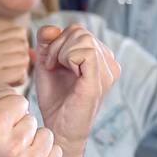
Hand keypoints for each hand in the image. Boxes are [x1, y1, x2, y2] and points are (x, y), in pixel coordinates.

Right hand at [0, 25, 30, 95]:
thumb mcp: (4, 56)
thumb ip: (21, 45)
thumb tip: (39, 47)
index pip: (20, 32)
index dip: (22, 47)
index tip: (9, 59)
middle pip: (23, 45)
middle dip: (23, 59)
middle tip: (9, 71)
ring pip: (24, 58)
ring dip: (22, 70)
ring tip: (8, 78)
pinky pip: (21, 73)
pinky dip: (20, 80)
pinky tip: (8, 85)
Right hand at [0, 90, 63, 156]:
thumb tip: (18, 93)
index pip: (20, 101)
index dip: (9, 111)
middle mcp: (12, 146)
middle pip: (32, 119)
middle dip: (19, 128)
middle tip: (3, 144)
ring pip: (47, 135)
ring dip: (33, 142)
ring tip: (16, 154)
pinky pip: (56, 153)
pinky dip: (45, 156)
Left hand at [32, 24, 119, 156]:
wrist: (58, 128)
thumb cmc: (55, 99)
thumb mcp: (46, 63)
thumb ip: (47, 41)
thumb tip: (52, 28)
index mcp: (101, 58)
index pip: (78, 30)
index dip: (57, 40)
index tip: (49, 61)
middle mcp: (109, 63)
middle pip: (79, 30)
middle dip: (56, 45)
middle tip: (49, 65)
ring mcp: (108, 71)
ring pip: (81, 37)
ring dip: (58, 51)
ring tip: (54, 69)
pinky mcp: (100, 79)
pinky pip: (85, 50)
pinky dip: (66, 56)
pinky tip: (61, 71)